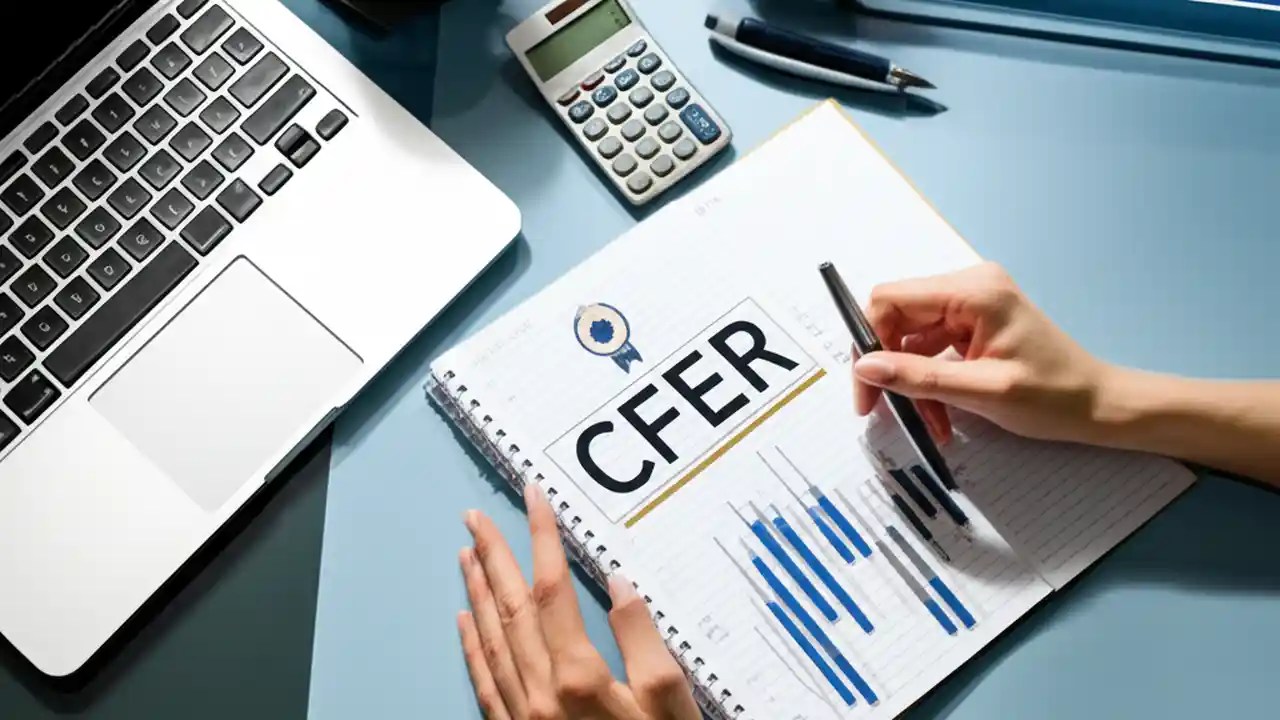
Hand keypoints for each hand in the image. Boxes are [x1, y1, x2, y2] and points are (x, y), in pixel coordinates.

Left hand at [458, 484, 700, 719]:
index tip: (531, 497)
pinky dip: (472, 647)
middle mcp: (541, 693)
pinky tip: (465, 622)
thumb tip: (617, 582)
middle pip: (511, 608)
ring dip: (478, 592)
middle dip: (493, 557)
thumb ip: (643, 640)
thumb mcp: (671, 703)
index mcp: (578, 676)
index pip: (552, 589)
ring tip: (465, 554)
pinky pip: (485, 683)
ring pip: (492, 640)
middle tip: (473, 517)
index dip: (540, 538)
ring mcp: (525, 717)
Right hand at [852, 262, 1109, 444]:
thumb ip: (919, 377)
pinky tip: (938, 413)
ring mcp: (972, 304)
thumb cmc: (1052, 397)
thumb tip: (864, 367)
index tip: (867, 389)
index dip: (869, 341)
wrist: (1099, 405)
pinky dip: (928, 380)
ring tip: (925, 422)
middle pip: (898, 318)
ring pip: (911, 338)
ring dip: (909, 381)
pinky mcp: (974, 324)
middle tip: (881, 411)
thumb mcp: (981, 391)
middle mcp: (969, 286)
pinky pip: (931, 347)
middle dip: (887, 366)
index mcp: (973, 291)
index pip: (892, 300)